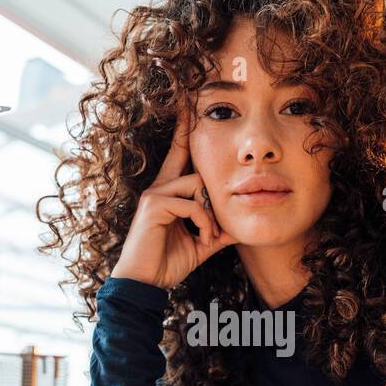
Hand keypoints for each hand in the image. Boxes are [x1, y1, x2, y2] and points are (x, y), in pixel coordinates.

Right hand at [110, 106, 237, 289]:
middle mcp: (159, 187)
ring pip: (198, 186)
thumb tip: (239, 227)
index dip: (185, 130)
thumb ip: (217, 231)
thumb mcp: (201, 245)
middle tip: (213, 225)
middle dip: (213, 193)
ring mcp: (154, 194)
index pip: (180, 155)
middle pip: (197, 170)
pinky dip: (204, 222)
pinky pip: (191, 204)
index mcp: (168, 193)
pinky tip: (203, 238)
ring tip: (209, 238)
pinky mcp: (154, 205)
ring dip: (211, 215)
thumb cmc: (167, 264)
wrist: (145, 283)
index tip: (190, 103)